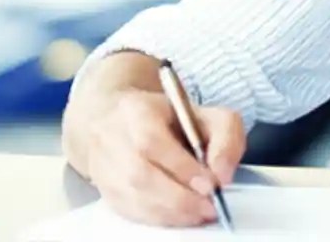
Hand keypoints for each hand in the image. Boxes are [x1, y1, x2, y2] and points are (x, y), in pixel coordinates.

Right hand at [82, 89, 245, 226]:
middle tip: (209, 207)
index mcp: (136, 110)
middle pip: (139, 173)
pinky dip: (158, 218)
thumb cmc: (168, 119)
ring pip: (132, 197)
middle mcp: (112, 137)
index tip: (210, 184)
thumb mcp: (206, 114)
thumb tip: (222, 175)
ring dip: (171, 212)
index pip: (152, 141)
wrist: (121, 122)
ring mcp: (104, 166)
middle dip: (179, 197)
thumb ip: (225, 138)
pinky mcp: (105, 190)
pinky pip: (129, 211)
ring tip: (199, 213)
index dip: (182, 167)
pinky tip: (179, 216)